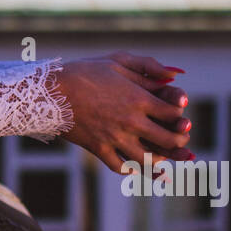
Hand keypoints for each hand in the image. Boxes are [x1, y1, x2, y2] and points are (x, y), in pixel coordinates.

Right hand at [53, 53, 191, 174]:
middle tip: (180, 140)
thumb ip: (148, 66)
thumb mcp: (117, 61)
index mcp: (138, 98)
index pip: (174, 113)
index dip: (180, 114)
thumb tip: (176, 75)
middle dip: (180, 141)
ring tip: (162, 157)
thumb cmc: (84, 71)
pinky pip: (122, 167)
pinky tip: (136, 166)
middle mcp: (131, 122)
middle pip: (168, 140)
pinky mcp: (99, 149)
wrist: (49, 92)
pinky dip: (132, 169)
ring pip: (149, 160)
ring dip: (161, 160)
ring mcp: (115, 138)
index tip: (178, 112)